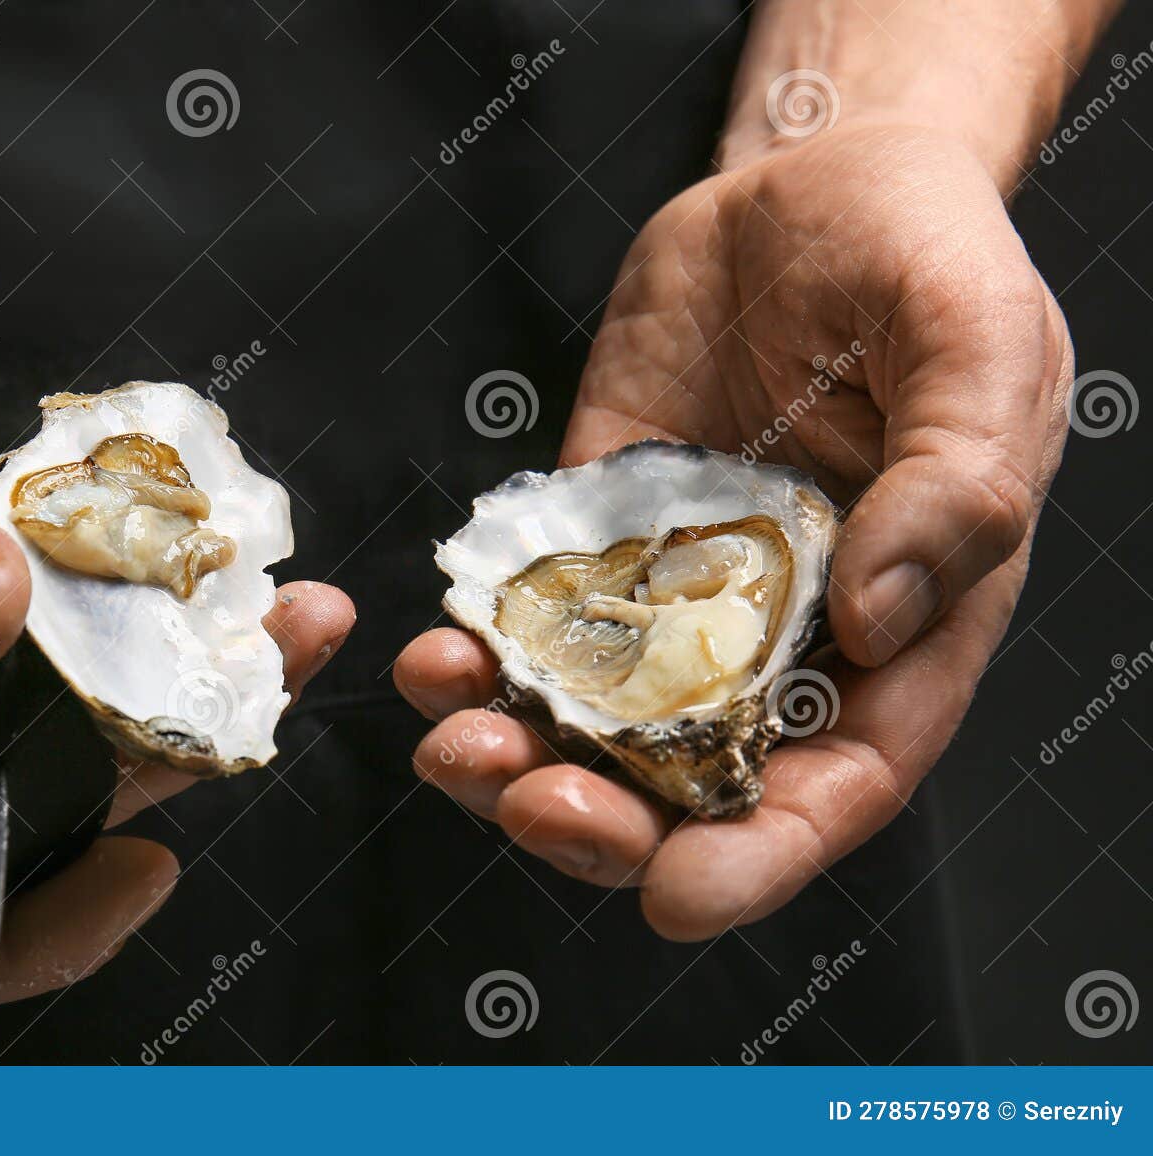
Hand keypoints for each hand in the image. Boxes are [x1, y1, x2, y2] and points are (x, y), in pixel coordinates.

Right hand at [0, 304, 352, 1006]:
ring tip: (285, 618)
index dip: (31, 934)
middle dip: (160, 767)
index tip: (142, 867)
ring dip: (184, 684)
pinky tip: (213, 568)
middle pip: (30, 822)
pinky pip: (63, 653)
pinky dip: (140, 619)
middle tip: (263, 686)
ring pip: (67, 736)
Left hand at [396, 125, 1070, 937]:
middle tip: (520, 801)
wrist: (812, 185)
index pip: (836, 782)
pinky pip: (533, 611)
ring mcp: (677, 587)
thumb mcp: (980, 354)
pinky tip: (439, 645)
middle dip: (602, 817)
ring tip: (452, 727)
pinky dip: (484, 646)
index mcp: (899, 628)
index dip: (759, 854)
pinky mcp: (597, 529)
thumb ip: (956, 490)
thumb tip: (877, 622)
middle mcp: (778, 634)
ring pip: (593, 713)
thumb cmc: (927, 263)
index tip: (673, 893)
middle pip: (690, 777)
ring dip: (516, 746)